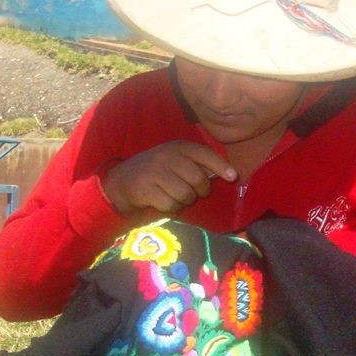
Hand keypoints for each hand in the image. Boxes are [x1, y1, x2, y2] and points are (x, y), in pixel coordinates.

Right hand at [102, 141, 236, 216]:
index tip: (232, 176)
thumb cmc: (156, 173)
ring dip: (183, 201)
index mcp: (177, 147)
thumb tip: (227, 175)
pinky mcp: (145, 189)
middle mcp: (167, 156)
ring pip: (185, 194)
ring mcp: (155, 172)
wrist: (122, 181)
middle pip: (198, 179)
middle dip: (199, 191)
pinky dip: (170, 208)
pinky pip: (170, 205)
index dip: (220, 166)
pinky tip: (162, 202)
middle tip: (191, 193)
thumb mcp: (175, 162)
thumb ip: (197, 165)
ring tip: (173, 196)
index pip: (204, 153)